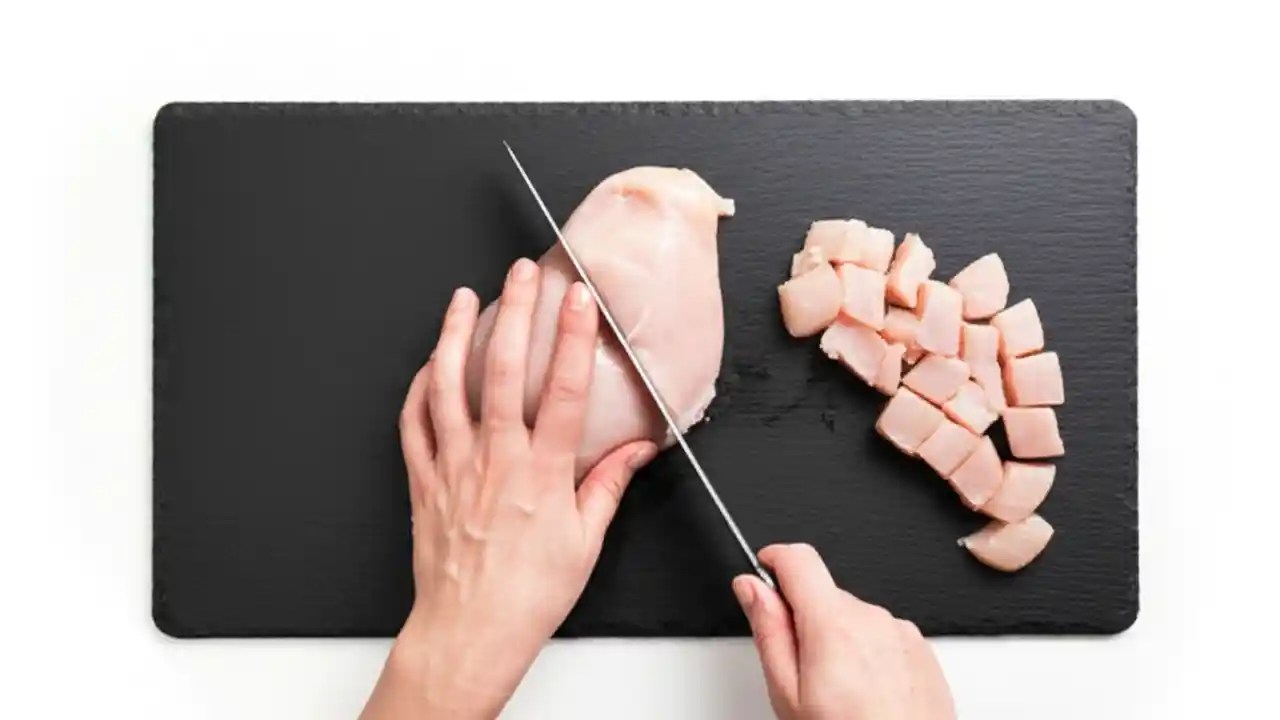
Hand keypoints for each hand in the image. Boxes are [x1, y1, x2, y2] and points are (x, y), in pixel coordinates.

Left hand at [363, 258, 656, 718]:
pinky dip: (419, 387)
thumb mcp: (586, 541)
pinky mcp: (423, 479)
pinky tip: (428, 364)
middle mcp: (495, 459)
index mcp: (542, 473)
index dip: (572, 337)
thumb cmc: (528, 593)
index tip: (579, 297)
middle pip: (503, 369)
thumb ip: (608, 485)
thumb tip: (638, 451)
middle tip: (521, 272)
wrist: (470, 630)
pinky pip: (414, 422)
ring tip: (464, 298)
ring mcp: (453, 465)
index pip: (565, 390)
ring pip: (449, 384)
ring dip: (454, 334)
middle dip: (514, 312)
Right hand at [734, 544, 955, 719]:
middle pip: (825, 594)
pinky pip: (882, 637)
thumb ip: (768, 631)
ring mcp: (901, 632)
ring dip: (839, 640)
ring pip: (854, 618)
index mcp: (833, 624)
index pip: (798, 558)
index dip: (774, 560)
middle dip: (806, 619)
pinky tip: (867, 694)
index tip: (765, 573)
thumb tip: (751, 587)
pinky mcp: (920, 650)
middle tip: (802, 672)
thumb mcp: (789, 694)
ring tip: (840, 693)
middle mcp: (873, 618)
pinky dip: (869, 655)